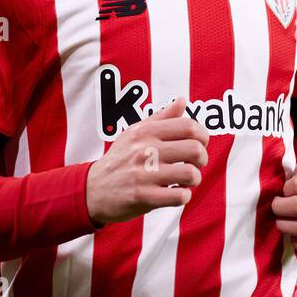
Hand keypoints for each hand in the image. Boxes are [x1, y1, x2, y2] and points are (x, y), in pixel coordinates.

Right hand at [85, 96, 209, 224]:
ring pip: (190, 174)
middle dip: (202, 159)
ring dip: (194, 179)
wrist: (93, 189)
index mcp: (145, 132)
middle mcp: (144, 150)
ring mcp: (144, 174)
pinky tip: (177, 193)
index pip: (188, 126)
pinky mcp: (143, 196)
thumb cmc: (119, 159)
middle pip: (195, 149)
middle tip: (195, 164)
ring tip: (186, 180)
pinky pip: (178, 196)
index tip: (200, 144)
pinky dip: (184, 196)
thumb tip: (183, 100)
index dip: (203, 136)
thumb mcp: (135, 133)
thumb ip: (161, 118)